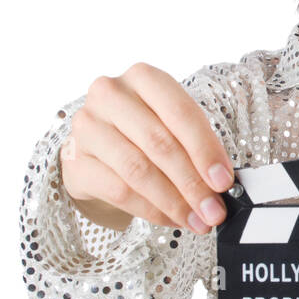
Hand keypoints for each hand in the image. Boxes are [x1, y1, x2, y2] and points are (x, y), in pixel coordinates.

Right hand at [60, 64, 234, 233]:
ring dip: (173, 202)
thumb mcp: (172, 125)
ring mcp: (88, 126)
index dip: (205, 150)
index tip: (224, 182)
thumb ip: (196, 146)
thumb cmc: (142, 133)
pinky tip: (172, 219)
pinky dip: (151, 210)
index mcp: (143, 77)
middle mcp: (111, 94)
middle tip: (214, 210)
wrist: (97, 149)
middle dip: (192, 183)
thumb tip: (223, 183)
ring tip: (197, 220)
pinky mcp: (75, 160)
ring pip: (138, 170)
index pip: (180, 113)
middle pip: (159, 144)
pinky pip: (119, 191)